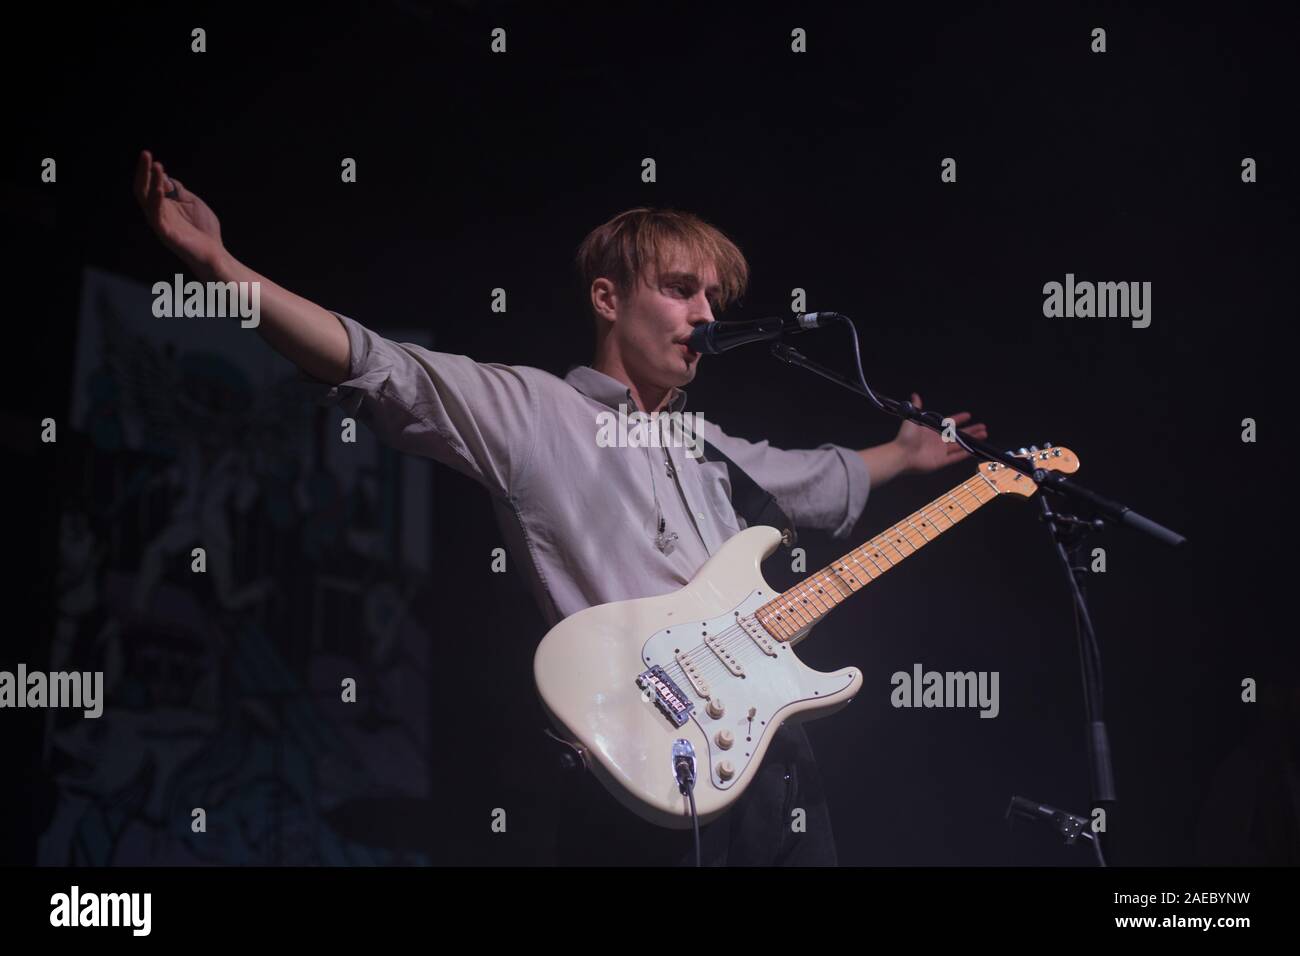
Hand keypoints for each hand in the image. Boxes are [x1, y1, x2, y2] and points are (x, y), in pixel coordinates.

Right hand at [134, 149, 224, 275]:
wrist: (214, 252)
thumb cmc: (203, 229)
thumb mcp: (191, 202)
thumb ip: (178, 190)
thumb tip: (165, 176)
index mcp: (163, 206)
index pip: (150, 185)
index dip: (150, 171)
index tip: (151, 156)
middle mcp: (158, 213)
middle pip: (144, 190)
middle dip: (144, 171)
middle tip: (145, 154)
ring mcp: (161, 224)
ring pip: (149, 200)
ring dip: (152, 182)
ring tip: (157, 167)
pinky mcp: (166, 234)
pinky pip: (156, 217)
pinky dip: (156, 202)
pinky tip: (159, 189)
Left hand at [893, 392, 987, 474]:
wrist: (900, 454)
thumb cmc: (905, 437)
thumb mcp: (912, 419)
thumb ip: (916, 407)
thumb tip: (915, 395)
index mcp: (932, 430)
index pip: (949, 423)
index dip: (959, 419)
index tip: (968, 415)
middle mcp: (938, 440)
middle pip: (958, 435)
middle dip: (971, 430)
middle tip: (982, 427)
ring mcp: (940, 451)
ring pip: (960, 445)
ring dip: (971, 441)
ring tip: (983, 435)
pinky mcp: (940, 461)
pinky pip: (956, 457)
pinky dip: (965, 453)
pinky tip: (974, 449)